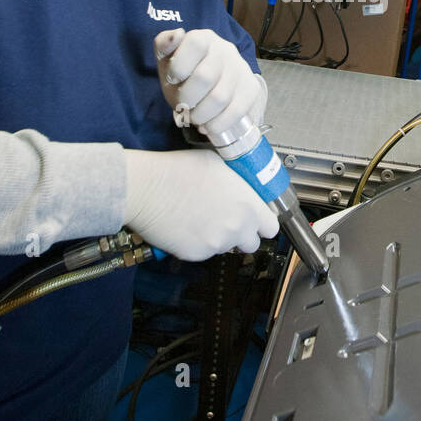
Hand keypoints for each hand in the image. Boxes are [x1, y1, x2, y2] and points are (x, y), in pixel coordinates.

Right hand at [124, 148, 278, 258]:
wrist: (148, 188)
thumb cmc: (179, 170)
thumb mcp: (220, 165)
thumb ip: (240, 183)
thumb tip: (245, 187)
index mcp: (248, 204)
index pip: (272, 227)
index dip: (263, 222)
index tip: (257, 218)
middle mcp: (237, 228)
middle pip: (252, 243)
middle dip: (242, 234)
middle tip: (227, 219)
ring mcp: (217, 243)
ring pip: (227, 247)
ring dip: (220, 237)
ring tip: (202, 218)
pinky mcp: (196, 254)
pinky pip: (205, 252)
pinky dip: (199, 243)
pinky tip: (188, 225)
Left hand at [154, 27, 266, 135]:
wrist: (212, 82)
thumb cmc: (184, 71)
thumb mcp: (167, 58)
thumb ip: (164, 44)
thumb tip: (177, 34)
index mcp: (203, 38)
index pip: (195, 44)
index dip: (179, 67)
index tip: (173, 80)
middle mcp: (225, 50)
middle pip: (205, 77)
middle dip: (187, 99)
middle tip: (182, 106)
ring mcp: (240, 69)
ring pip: (220, 98)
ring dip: (201, 115)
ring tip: (194, 118)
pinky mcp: (251, 88)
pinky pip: (236, 112)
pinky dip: (217, 124)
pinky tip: (208, 125)